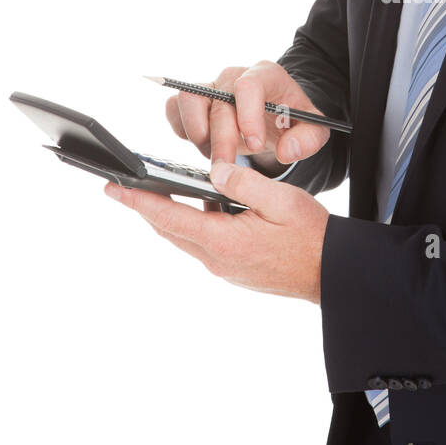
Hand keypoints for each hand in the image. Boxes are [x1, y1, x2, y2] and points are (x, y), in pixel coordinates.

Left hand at [103, 159, 328, 302]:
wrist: (332, 273)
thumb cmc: (312, 236)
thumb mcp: (281, 200)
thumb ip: (244, 183)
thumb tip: (214, 170)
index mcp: (224, 240)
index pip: (170, 216)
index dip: (139, 201)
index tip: (113, 189)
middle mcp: (217, 259)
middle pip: (169, 229)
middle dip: (145, 207)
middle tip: (121, 187)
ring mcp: (224, 267)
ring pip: (185, 237)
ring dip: (170, 215)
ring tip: (156, 192)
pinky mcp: (233, 269)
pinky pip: (203, 243)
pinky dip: (193, 224)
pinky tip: (204, 207)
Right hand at [166, 61, 331, 166]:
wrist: (273, 115)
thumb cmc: (291, 119)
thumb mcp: (313, 129)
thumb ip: (308, 140)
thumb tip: (287, 151)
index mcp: (266, 75)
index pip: (249, 86)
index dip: (248, 116)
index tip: (254, 145)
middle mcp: (234, 76)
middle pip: (218, 103)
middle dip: (221, 140)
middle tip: (227, 169)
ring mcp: (210, 86)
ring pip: (188, 100)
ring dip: (197, 134)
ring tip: (214, 155)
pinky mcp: (193, 99)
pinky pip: (174, 108)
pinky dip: (180, 129)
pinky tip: (201, 145)